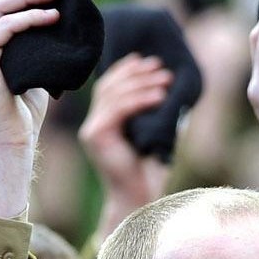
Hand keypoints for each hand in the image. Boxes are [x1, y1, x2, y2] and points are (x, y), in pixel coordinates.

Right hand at [77, 53, 174, 214]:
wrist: (138, 198)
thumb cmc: (148, 171)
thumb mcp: (151, 134)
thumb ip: (151, 112)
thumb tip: (166, 86)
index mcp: (102, 123)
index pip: (108, 87)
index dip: (125, 70)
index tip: (145, 60)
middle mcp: (92, 124)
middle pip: (110, 86)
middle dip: (137, 73)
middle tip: (161, 67)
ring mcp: (92, 130)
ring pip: (116, 95)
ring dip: (143, 84)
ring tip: (166, 79)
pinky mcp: (96, 136)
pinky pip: (119, 109)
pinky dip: (141, 100)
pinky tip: (159, 97)